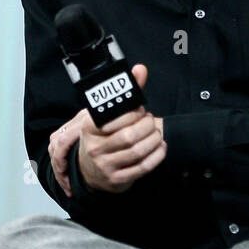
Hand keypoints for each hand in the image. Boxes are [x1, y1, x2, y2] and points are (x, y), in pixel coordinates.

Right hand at [50, 63, 165, 195]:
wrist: (89, 171)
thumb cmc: (102, 138)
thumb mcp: (107, 116)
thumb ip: (126, 92)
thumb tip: (141, 69)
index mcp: (89, 128)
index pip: (117, 118)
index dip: (135, 113)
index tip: (141, 111)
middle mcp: (94, 148)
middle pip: (129, 136)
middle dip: (147, 127)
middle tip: (151, 123)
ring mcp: (105, 165)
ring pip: (137, 151)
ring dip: (154, 140)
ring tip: (156, 134)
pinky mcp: (117, 179)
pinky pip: (143, 167)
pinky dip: (157, 156)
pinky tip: (160, 147)